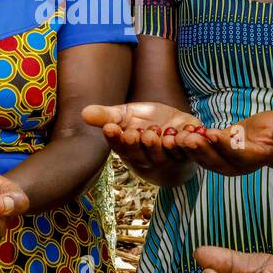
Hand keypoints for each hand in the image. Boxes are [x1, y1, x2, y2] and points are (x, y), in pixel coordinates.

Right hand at [81, 102, 199, 175]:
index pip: (119, 147)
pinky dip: (184, 144)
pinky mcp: (188, 154)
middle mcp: (148, 158)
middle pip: (140, 154)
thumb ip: (107, 116)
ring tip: (153, 133)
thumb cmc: (146, 123)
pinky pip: (187, 152)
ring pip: (162, 155)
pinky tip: (180, 134)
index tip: (110, 128)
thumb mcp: (126, 116)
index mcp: (129, 150)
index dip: (115, 139)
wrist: (177, 129)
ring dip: (157, 146)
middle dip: (136, 145)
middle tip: (132, 133)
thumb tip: (83, 113)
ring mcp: (168, 158)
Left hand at [176, 111, 272, 176]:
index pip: (236, 153)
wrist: (270, 137)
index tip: (212, 134)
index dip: (224, 144)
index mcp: (253, 158)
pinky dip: (185, 146)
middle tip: (185, 137)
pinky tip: (172, 135)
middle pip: (215, 159)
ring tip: (175, 136)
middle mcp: (236, 166)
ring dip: (189, 148)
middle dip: (200, 148)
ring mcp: (223, 164)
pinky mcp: (212, 158)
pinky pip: (197, 153)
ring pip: (203, 158)